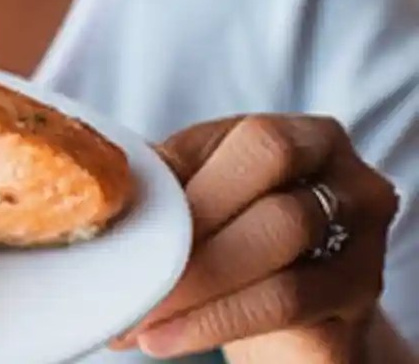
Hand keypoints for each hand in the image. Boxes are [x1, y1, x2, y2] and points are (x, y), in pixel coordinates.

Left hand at [113, 115, 400, 360]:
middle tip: (123, 272)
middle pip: (271, 186)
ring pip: (275, 246)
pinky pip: (282, 304)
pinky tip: (162, 338)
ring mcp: (363, 243)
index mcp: (307, 138)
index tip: (120, 215)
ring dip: (190, 283)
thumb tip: (114, 174)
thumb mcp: (208, 200)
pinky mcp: (356, 302)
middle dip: (187, 230)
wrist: (297, 326)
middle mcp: (349, 182)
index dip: (187, 175)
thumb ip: (172, 180)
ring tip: (130, 314)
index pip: (250, 141)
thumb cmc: (240, 246)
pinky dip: (211, 321)